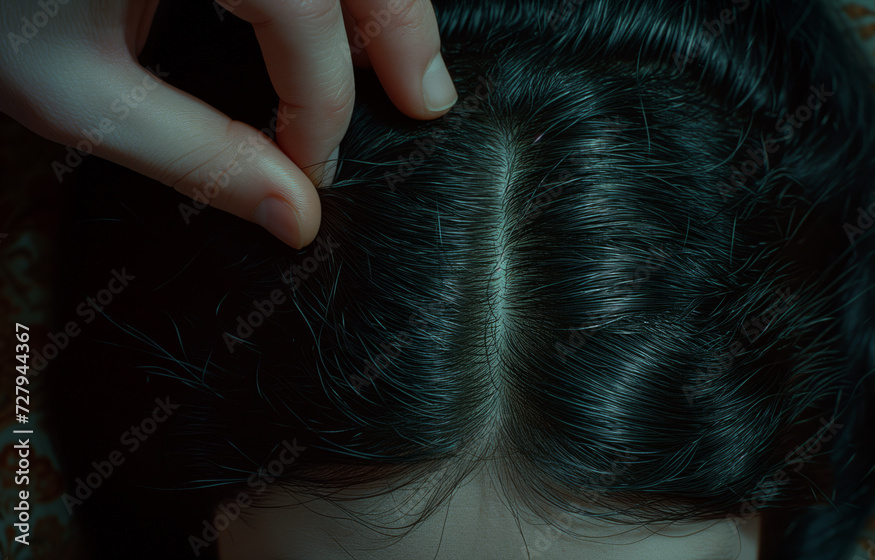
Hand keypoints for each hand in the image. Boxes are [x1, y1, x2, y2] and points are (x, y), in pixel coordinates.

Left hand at [0, 0, 456, 247]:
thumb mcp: (76, 93)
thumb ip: (195, 154)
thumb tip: (295, 213)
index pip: (303, 23)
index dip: (323, 107)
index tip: (312, 166)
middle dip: (402, 33)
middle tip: (427, 101)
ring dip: (386, 0)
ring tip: (408, 56)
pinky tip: (348, 12)